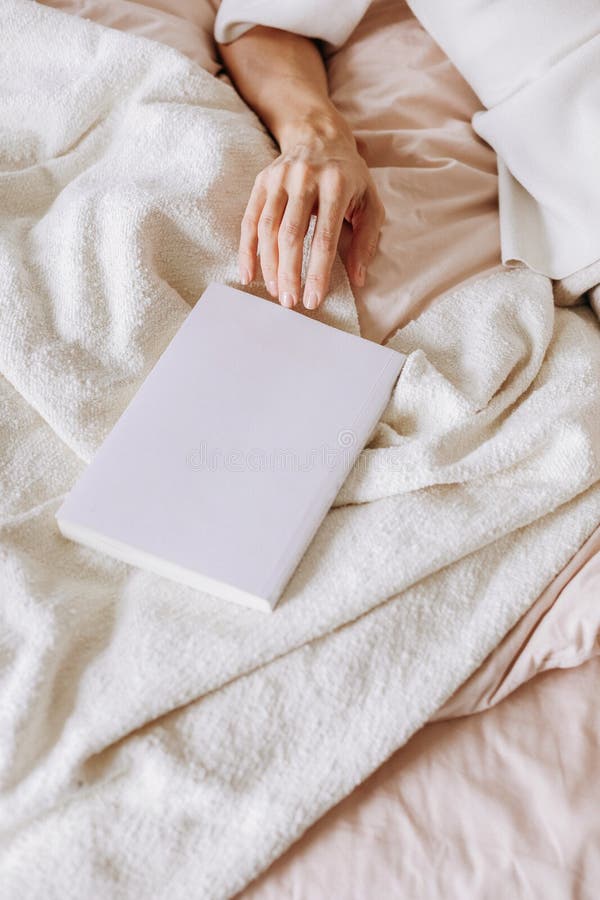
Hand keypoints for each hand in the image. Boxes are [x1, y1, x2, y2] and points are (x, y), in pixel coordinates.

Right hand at [239, 116, 384, 308]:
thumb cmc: (350, 178)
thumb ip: (366, 240)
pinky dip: (247, 250)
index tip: (313, 299)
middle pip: (291, 235)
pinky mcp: (261, 182)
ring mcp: (279, 179)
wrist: (319, 136)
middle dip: (289, 273)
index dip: (317, 272)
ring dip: (269, 266)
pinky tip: (249, 275)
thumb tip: (359, 279)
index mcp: (336, 186)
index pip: (324, 238)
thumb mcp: (370, 203)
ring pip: (268, 229)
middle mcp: (305, 179)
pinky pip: (249, 220)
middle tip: (291, 302)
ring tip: (275, 292)